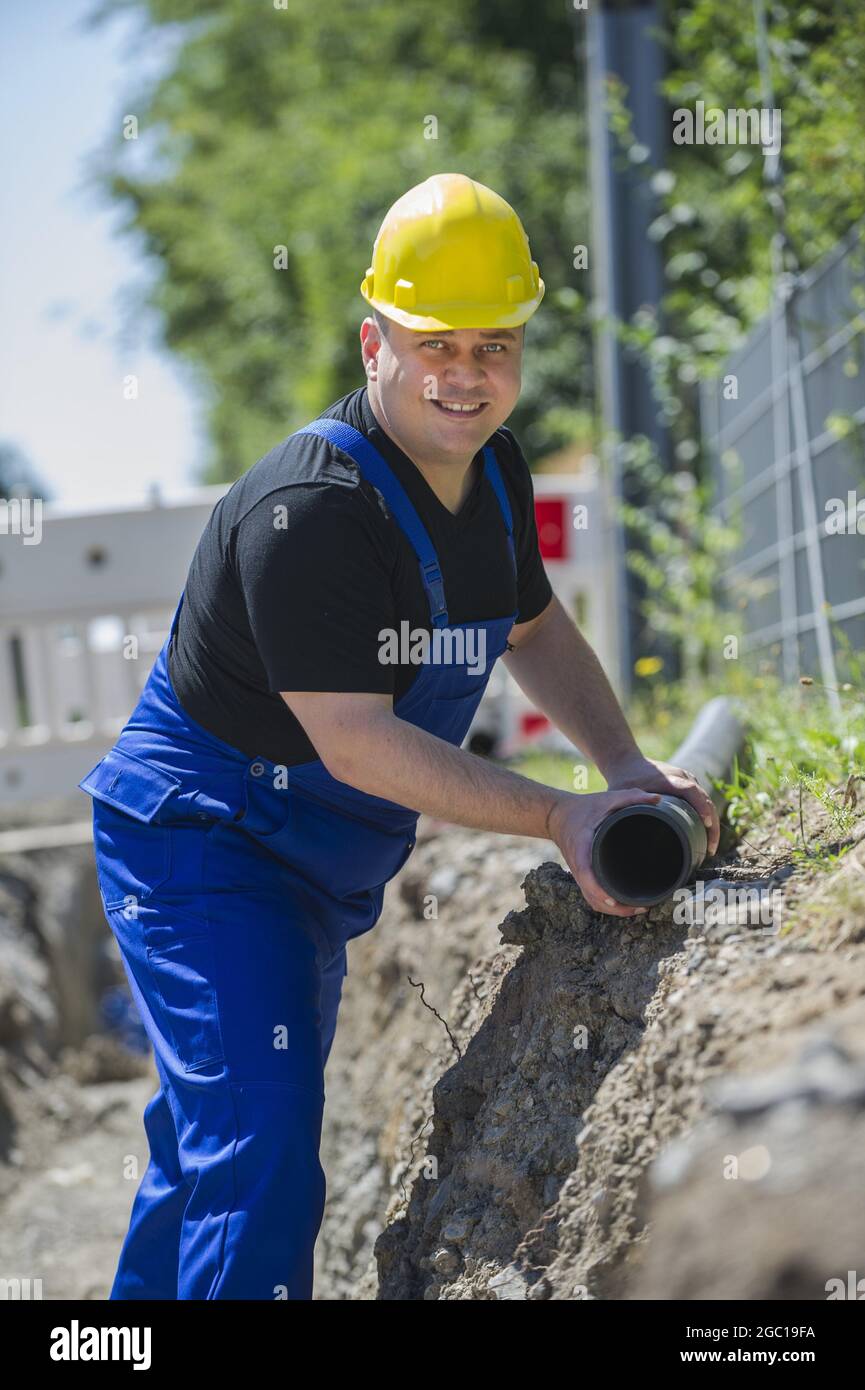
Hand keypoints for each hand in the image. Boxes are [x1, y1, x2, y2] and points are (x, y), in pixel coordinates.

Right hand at [548, 788, 663, 917]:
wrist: (557, 815)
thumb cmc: (582, 808)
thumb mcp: (605, 799)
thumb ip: (631, 797)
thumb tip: (657, 799)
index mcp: (582, 849)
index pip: (586, 875)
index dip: (599, 891)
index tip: (615, 900)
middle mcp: (579, 866)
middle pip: (593, 897)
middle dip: (615, 908)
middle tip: (642, 907)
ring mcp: (579, 873)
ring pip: (593, 901)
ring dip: (612, 909)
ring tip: (637, 909)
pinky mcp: (582, 876)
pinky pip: (592, 897)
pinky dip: (606, 905)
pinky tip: (623, 904)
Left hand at [603, 753, 719, 855]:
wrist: (626, 762)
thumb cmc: (623, 780)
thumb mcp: (622, 793)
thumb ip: (628, 805)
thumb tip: (631, 828)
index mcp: (667, 778)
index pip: (690, 790)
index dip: (701, 805)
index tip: (707, 823)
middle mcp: (681, 777)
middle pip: (704, 798)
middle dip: (711, 823)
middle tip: (711, 848)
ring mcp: (686, 779)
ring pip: (706, 801)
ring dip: (711, 822)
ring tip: (709, 847)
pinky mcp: (687, 784)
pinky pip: (701, 801)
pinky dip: (706, 817)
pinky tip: (704, 835)